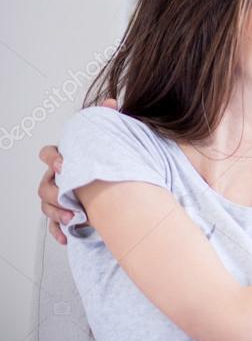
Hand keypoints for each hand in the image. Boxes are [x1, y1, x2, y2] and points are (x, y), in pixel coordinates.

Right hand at [37, 98, 116, 244]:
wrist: (118, 180)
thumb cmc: (107, 159)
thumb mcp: (110, 139)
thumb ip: (109, 120)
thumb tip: (111, 103)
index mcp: (66, 159)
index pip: (49, 154)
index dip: (52, 158)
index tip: (63, 164)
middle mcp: (58, 178)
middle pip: (44, 185)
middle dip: (55, 192)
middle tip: (68, 196)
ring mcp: (59, 197)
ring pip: (47, 205)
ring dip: (58, 213)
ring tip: (75, 218)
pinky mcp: (66, 213)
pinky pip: (55, 224)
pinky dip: (59, 231)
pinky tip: (67, 237)